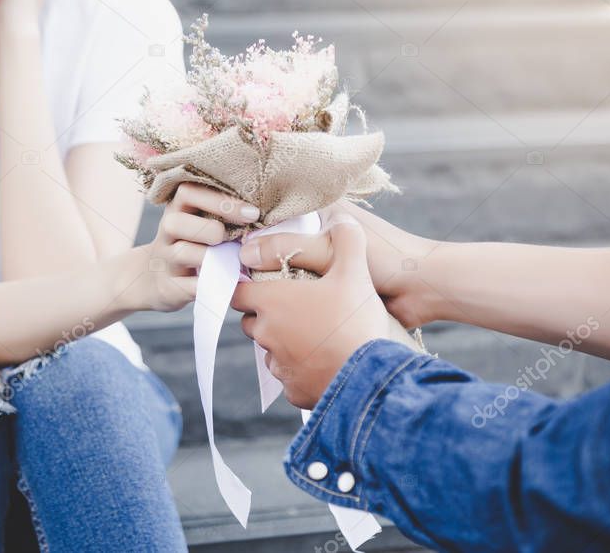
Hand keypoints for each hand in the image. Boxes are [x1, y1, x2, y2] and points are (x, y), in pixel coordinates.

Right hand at [137, 183, 260, 312]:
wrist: (154, 278)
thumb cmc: (195, 245)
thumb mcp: (203, 223)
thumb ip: (225, 214)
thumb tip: (267, 214)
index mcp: (179, 208)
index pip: (190, 192)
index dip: (221, 201)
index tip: (252, 213)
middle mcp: (167, 230)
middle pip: (178, 222)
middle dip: (211, 231)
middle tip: (233, 239)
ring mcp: (164, 259)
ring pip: (182, 253)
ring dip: (210, 259)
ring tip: (231, 263)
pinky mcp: (166, 286)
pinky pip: (187, 286)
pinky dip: (209, 286)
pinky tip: (226, 284)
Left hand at [232, 214, 418, 408]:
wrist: (371, 377)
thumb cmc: (356, 320)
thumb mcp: (355, 272)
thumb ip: (346, 239)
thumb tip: (343, 219)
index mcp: (271, 303)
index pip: (237, 291)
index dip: (248, 285)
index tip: (263, 281)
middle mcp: (266, 335)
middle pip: (252, 320)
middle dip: (267, 313)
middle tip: (297, 305)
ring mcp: (279, 365)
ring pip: (270, 349)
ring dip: (284, 341)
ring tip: (314, 334)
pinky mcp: (293, 391)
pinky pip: (289, 376)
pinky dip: (301, 369)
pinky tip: (324, 360)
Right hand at [238, 201, 439, 327]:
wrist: (424, 289)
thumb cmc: (385, 257)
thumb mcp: (329, 248)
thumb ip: (285, 248)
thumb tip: (243, 256)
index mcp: (320, 210)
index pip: (274, 216)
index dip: (252, 231)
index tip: (227, 246)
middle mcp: (319, 232)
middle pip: (276, 246)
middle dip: (258, 262)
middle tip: (232, 277)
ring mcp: (324, 261)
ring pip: (286, 272)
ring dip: (273, 285)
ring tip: (248, 296)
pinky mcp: (329, 287)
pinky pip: (300, 293)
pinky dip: (288, 301)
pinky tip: (270, 311)